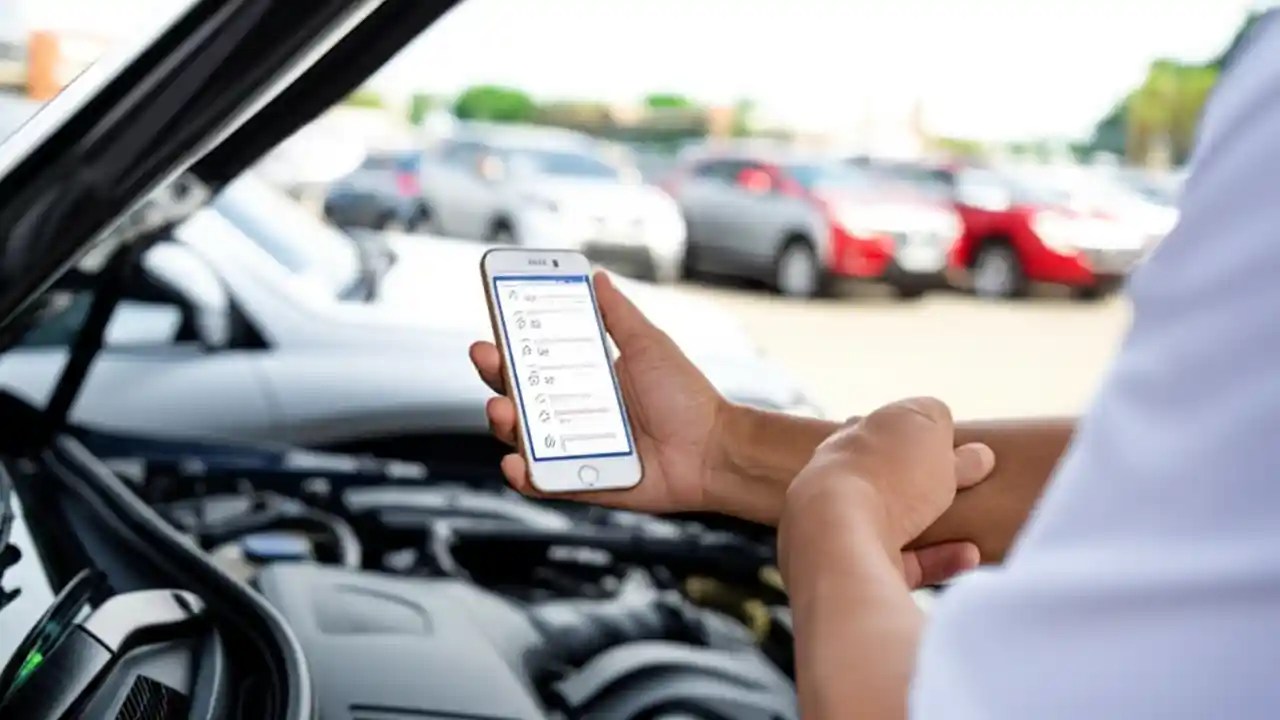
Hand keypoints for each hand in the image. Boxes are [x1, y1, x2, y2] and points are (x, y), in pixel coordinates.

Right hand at [470, 271, 726, 512]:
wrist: (714, 449)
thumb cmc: (687, 398)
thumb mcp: (648, 345)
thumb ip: (617, 313)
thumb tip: (596, 276)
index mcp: (586, 379)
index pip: (534, 361)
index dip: (508, 347)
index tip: (492, 330)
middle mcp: (573, 413)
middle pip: (518, 395)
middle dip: (494, 376)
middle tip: (487, 358)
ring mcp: (574, 449)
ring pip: (522, 437)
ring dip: (503, 422)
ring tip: (504, 409)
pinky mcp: (580, 482)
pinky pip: (542, 481)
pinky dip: (523, 475)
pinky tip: (516, 461)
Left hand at [779, 398, 994, 585]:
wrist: (841, 543)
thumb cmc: (884, 474)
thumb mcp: (919, 422)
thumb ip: (931, 416)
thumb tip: (939, 422)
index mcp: (840, 448)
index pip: (869, 434)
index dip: (906, 436)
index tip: (944, 445)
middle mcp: (830, 491)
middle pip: (880, 484)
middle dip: (919, 486)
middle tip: (964, 486)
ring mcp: (838, 537)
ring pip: (891, 528)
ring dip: (934, 527)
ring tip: (974, 526)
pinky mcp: (856, 579)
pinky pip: (903, 568)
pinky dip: (939, 561)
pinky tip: (969, 555)